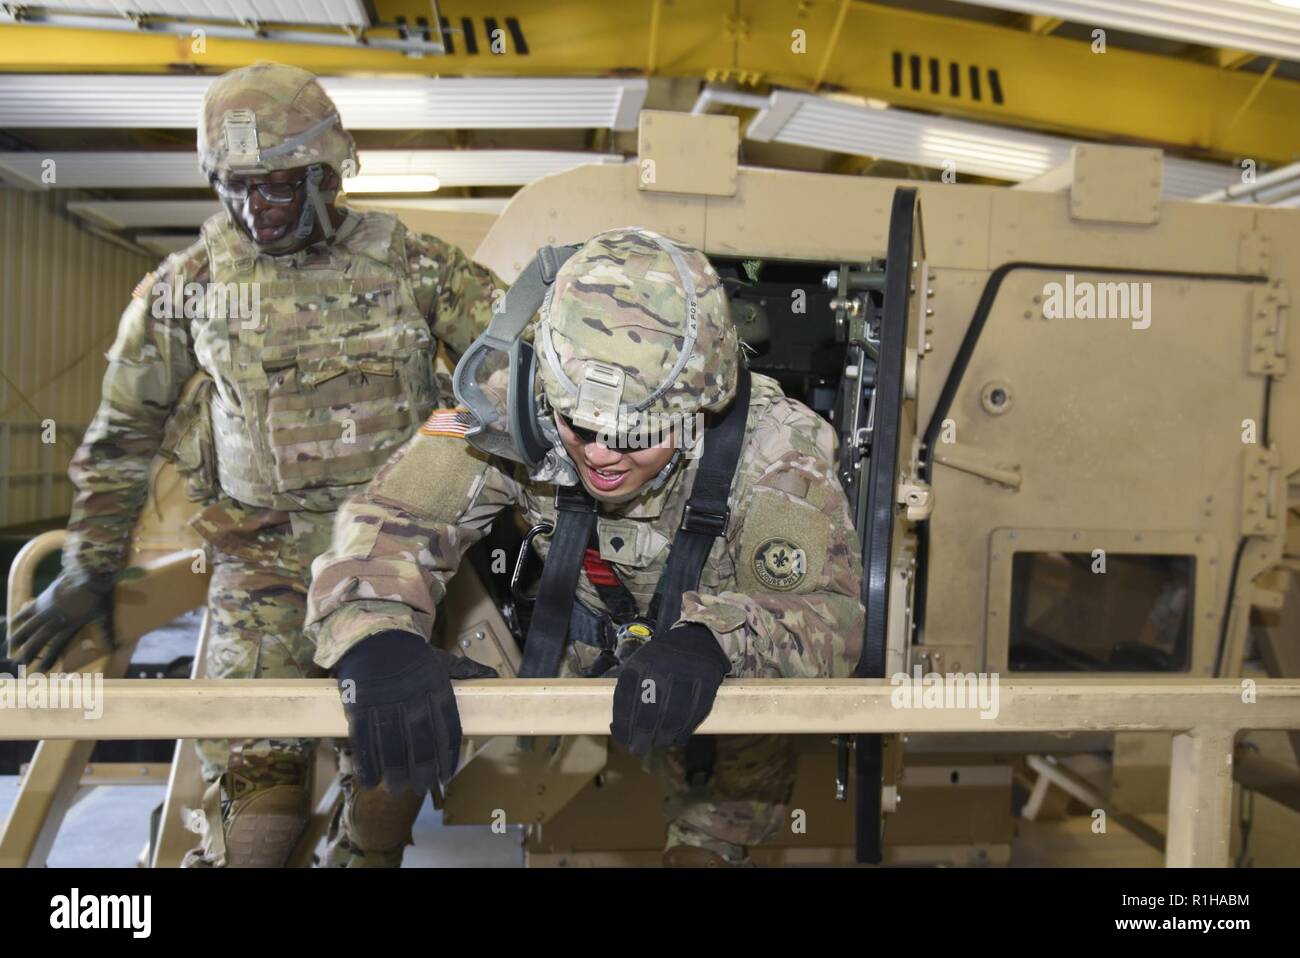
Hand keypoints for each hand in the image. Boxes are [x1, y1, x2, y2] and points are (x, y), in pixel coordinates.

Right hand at [8, 571, 114, 671]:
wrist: (89, 574)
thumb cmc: (100, 595)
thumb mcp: (105, 615)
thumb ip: (107, 632)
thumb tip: (115, 647)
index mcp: (69, 626)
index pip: (57, 647)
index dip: (48, 659)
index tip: (41, 671)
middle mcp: (55, 620)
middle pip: (38, 640)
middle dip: (28, 653)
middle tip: (18, 664)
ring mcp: (46, 610)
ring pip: (28, 627)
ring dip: (19, 638)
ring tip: (11, 648)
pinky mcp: (42, 599)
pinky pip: (26, 610)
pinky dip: (19, 618)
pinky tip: (11, 624)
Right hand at [334, 630, 497, 794]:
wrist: (374, 632)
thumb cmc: (411, 653)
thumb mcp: (441, 659)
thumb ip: (466, 672)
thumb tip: (493, 677)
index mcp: (435, 687)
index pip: (447, 726)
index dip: (446, 754)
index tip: (446, 775)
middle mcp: (412, 697)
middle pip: (420, 740)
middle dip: (422, 768)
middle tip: (422, 786)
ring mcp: (385, 702)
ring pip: (392, 744)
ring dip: (395, 770)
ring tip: (398, 788)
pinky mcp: (360, 705)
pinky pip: (364, 738)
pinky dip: (367, 761)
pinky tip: (371, 778)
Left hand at [610, 623, 729, 756]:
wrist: (697, 639)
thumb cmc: (662, 662)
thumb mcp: (641, 667)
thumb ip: (631, 695)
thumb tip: (620, 732)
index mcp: (639, 663)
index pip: (626, 700)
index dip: (623, 724)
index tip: (622, 738)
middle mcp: (661, 668)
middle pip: (648, 712)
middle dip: (641, 737)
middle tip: (638, 750)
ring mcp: (685, 674)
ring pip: (672, 718)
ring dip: (663, 737)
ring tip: (659, 743)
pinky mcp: (706, 682)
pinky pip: (694, 715)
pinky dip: (684, 731)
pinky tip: (677, 737)